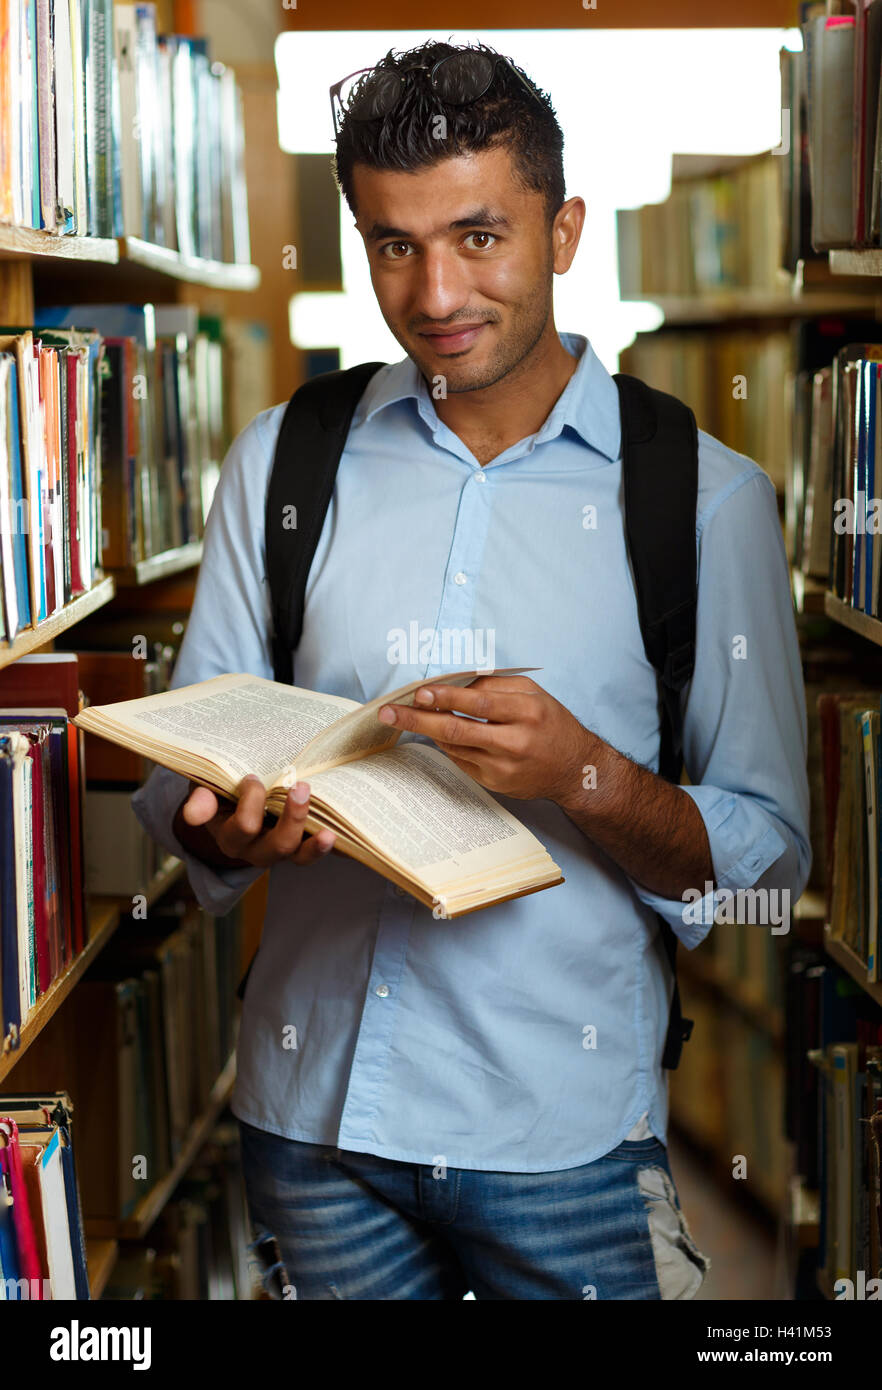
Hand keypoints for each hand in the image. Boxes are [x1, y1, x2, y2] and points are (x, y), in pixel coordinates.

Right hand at [177, 775, 336, 869]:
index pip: (243, 827)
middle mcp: (254, 850)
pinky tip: (339, 835)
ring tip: (329, 830)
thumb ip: (202, 798)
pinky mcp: (297, 847)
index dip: (251, 802)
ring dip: (313, 842)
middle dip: (291, 817)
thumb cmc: (221, 790)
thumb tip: (193, 814)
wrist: (233, 800)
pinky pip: (312, 854)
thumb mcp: (207, 788)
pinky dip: (325, 847)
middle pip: (276, 845)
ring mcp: (278, 851)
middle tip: (300, 786)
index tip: (252, 777)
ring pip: (297, 856)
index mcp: (229, 836)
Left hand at [376, 675, 590, 802]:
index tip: (419, 692)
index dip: (446, 697)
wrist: (574, 769)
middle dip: (418, 719)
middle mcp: (515, 741)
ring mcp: (504, 767)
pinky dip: (446, 745)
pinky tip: (436, 733)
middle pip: (458, 729)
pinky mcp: (495, 784)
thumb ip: (495, 686)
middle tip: (388, 712)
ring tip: (405, 717)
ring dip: (428, 730)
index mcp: (527, 712)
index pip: (478, 703)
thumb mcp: (532, 694)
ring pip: (454, 746)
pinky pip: (461, 761)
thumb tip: (452, 684)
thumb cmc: (551, 723)